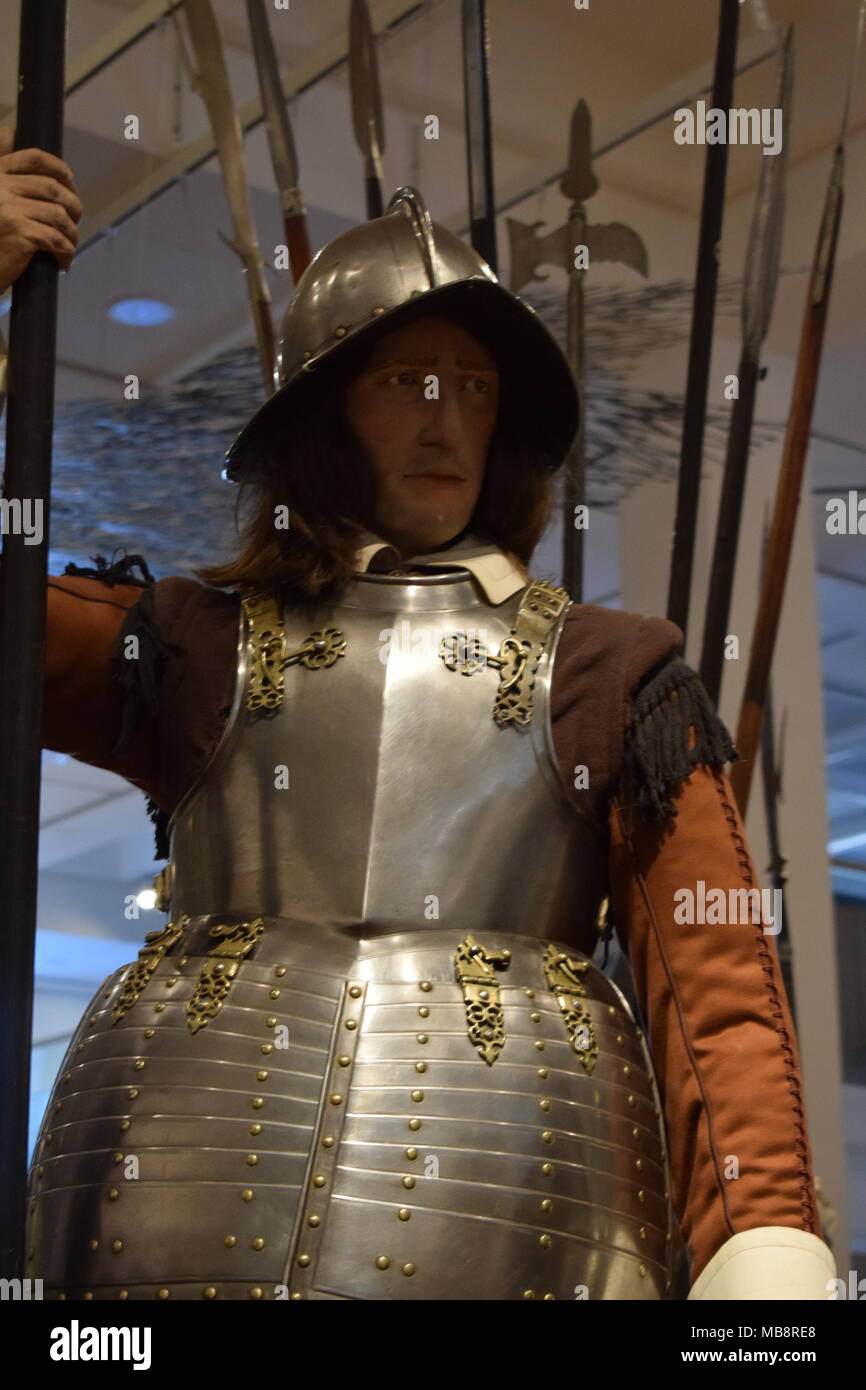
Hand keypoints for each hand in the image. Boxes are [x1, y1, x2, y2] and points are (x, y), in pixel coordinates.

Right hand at [0, 126, 82, 292]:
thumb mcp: (0, 202)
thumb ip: (15, 184)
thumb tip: (43, 168)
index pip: (34, 158)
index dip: (59, 168)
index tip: (70, 182)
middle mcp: (0, 186)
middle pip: (52, 188)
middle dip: (72, 205)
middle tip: (74, 222)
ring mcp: (9, 209)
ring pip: (58, 215)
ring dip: (71, 233)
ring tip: (69, 245)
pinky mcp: (19, 232)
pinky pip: (56, 239)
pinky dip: (66, 252)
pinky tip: (63, 262)